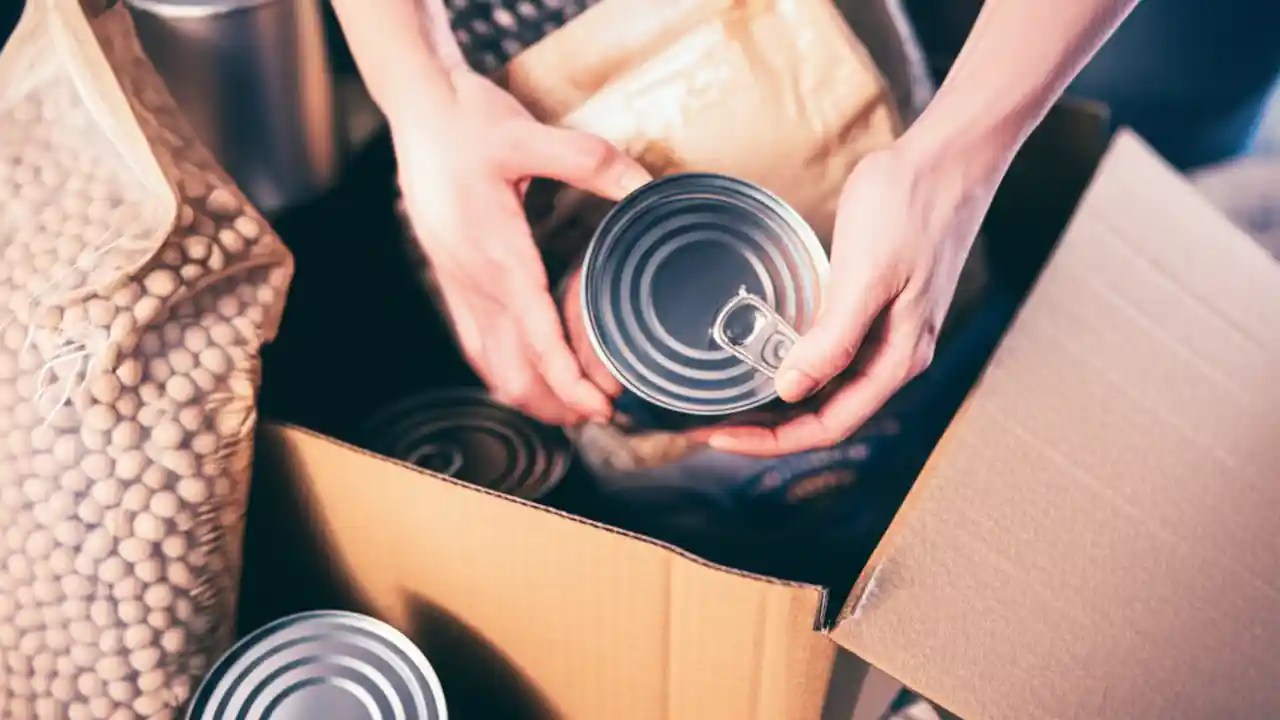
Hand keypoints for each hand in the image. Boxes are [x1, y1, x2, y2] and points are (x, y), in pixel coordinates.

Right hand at [394, 70, 650, 424]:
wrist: (415, 111)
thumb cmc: (467, 122)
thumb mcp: (528, 133)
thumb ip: (589, 160)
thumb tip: (643, 186)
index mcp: (496, 255)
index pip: (535, 340)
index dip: (569, 381)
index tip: (600, 406)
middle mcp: (473, 281)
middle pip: (512, 372)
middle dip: (554, 403)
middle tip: (599, 414)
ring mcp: (457, 284)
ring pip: (490, 365)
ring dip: (530, 394)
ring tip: (571, 406)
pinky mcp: (450, 279)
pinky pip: (474, 343)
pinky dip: (504, 371)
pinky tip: (527, 373)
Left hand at [708, 141, 1000, 455]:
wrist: (947, 156)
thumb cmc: (912, 207)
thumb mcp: (866, 275)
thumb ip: (834, 339)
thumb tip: (791, 391)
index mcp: (897, 359)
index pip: (828, 426)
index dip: (771, 440)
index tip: (719, 435)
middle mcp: (894, 355)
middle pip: (825, 413)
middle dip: (768, 427)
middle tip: (709, 422)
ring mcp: (887, 330)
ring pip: (828, 385)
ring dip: (779, 398)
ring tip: (729, 397)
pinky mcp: (877, 304)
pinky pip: (832, 351)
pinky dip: (795, 360)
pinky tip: (765, 352)